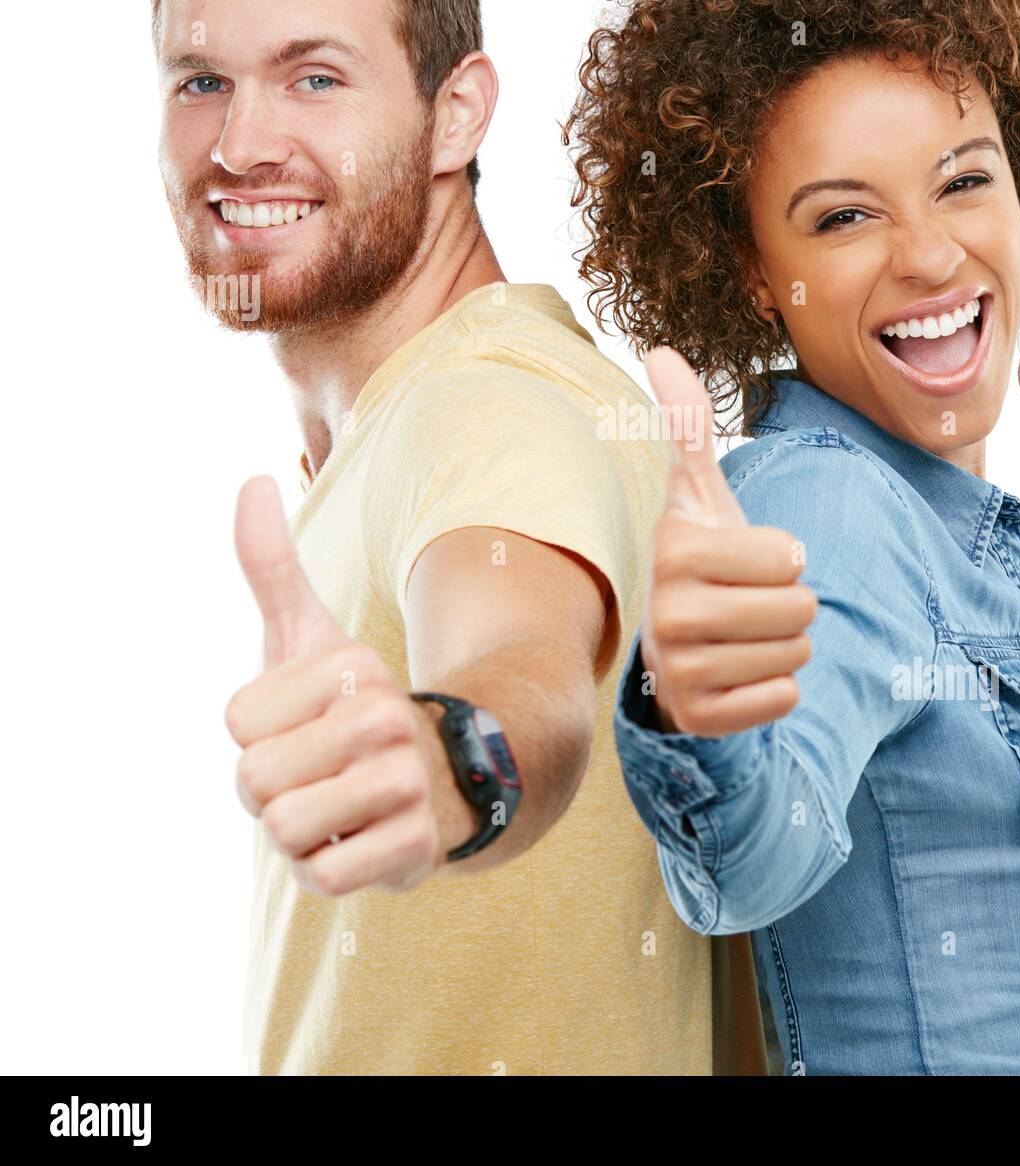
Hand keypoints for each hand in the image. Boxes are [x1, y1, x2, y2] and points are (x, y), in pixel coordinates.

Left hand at [226, 475, 457, 895]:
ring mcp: (405, 784)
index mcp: (353, 666)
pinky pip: (322, 876)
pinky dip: (329, 870)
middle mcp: (385, 718)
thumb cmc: (353, 709)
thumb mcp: (310, 638)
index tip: (305, 726)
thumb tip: (251, 479)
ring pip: (283, 830)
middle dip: (272, 791)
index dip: (258, 735)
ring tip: (341, 808)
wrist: (446, 778)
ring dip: (299, 833)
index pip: (238, 722)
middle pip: (253, 782)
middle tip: (321, 776)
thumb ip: (272, 566)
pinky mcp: (416, 849)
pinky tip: (363, 841)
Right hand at [639, 348, 815, 736]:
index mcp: (677, 551)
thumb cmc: (701, 563)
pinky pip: (782, 701)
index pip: (791, 556)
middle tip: (748, 606)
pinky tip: (739, 677)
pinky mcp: (699, 718)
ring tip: (742, 639)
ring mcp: (680, 671)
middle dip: (790, 607)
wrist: (673, 650)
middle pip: (800, 609)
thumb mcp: (697, 497)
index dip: (784, 559)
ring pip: (796, 657)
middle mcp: (669, 614)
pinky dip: (774, 692)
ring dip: (783, 648)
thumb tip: (660, 349)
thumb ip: (687, 426)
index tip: (745, 562)